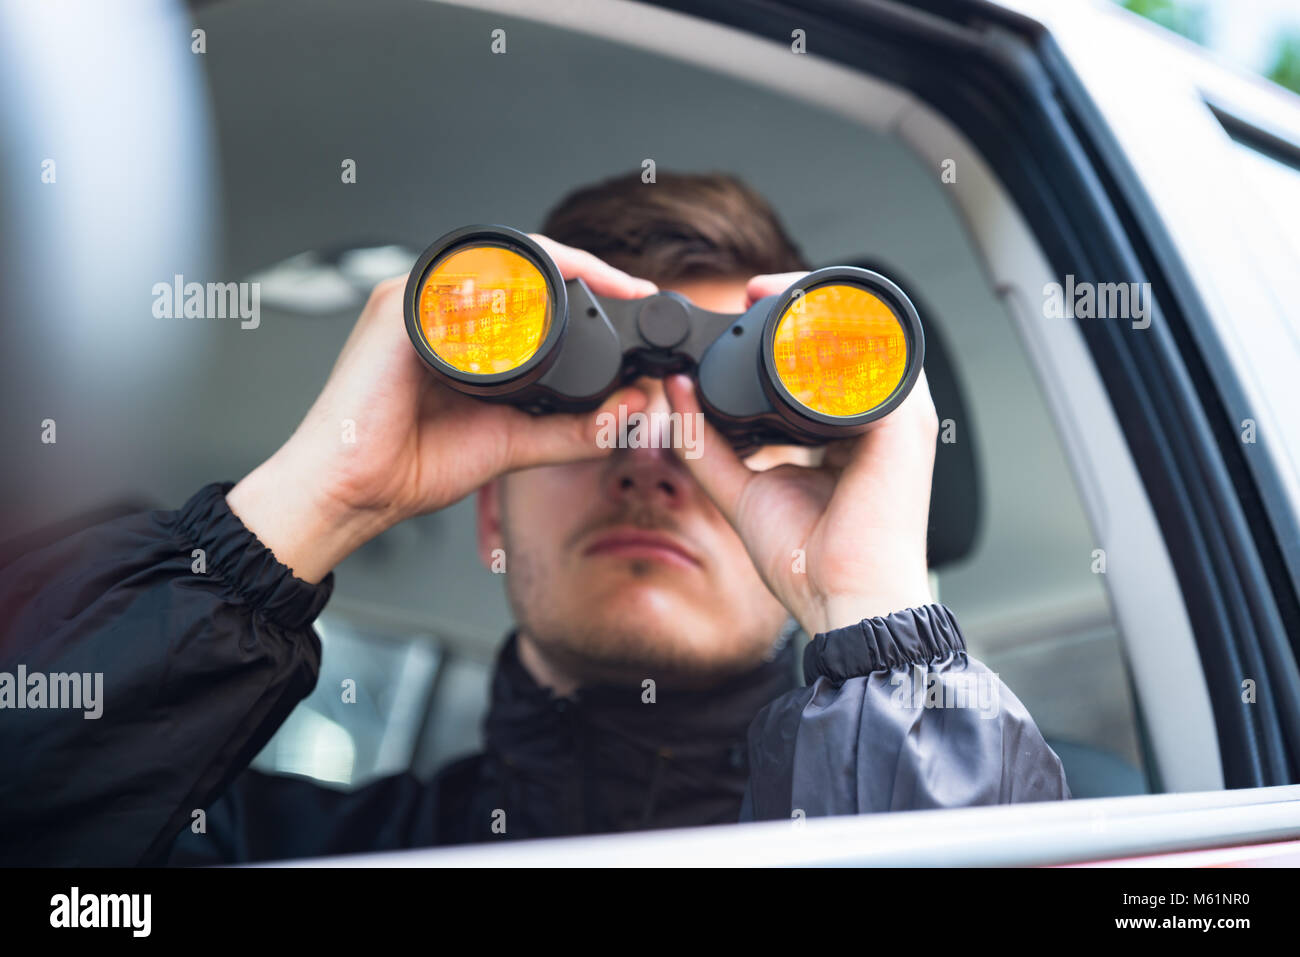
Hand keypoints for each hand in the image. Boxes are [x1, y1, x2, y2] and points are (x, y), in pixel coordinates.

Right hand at [226, 236, 655, 582]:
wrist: (356, 492)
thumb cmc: (413, 464)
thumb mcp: (517, 442)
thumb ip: (575, 428)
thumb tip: (633, 407)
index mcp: (465, 329)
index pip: (534, 287)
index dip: (591, 284)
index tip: (640, 300)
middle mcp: (440, 305)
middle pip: (522, 264)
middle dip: (587, 269)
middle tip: (635, 291)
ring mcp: (416, 299)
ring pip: (498, 259)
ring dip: (561, 266)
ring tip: (610, 288)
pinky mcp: (397, 307)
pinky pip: (462, 277)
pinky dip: (510, 281)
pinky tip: (551, 297)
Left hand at [664, 272, 937, 635]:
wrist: (844, 601)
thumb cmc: (808, 561)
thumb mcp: (739, 491)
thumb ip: (705, 443)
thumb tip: (675, 390)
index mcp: (843, 438)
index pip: (816, 370)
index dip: (779, 338)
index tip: (737, 317)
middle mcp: (873, 422)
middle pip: (843, 345)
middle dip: (797, 312)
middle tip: (749, 294)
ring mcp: (896, 418)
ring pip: (864, 337)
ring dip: (816, 307)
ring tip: (766, 292)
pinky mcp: (904, 421)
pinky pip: (880, 355)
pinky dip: (840, 328)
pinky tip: (798, 314)